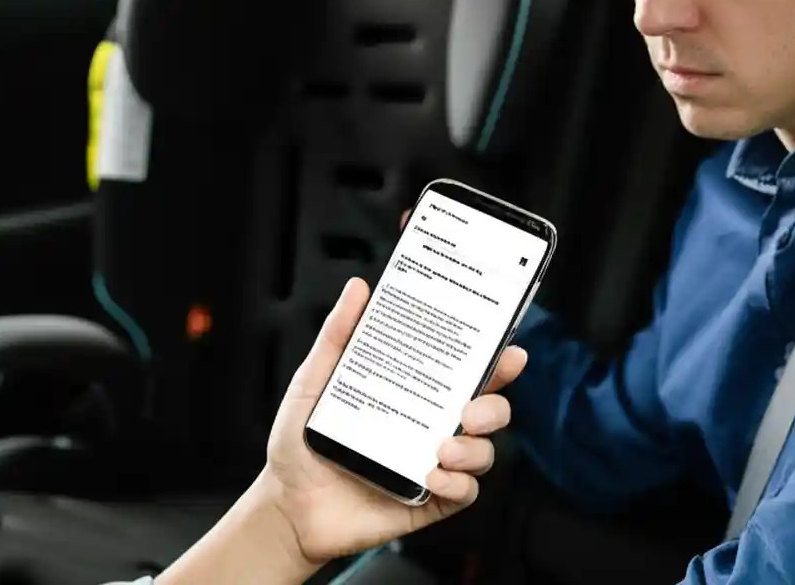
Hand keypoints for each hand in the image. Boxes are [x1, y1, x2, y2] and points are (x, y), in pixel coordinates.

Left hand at [262, 277, 526, 564]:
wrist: (284, 505)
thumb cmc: (300, 442)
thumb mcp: (313, 381)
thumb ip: (337, 336)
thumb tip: (358, 288)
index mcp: (414, 394)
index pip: (465, 373)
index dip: (496, 362)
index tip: (510, 351)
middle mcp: (430, 427)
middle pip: (489, 411)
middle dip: (495, 406)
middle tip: (471, 409)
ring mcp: (432, 465)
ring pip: (483, 453)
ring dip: (475, 449)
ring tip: (444, 448)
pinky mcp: (428, 502)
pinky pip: (464, 493)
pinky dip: (458, 484)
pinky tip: (433, 476)